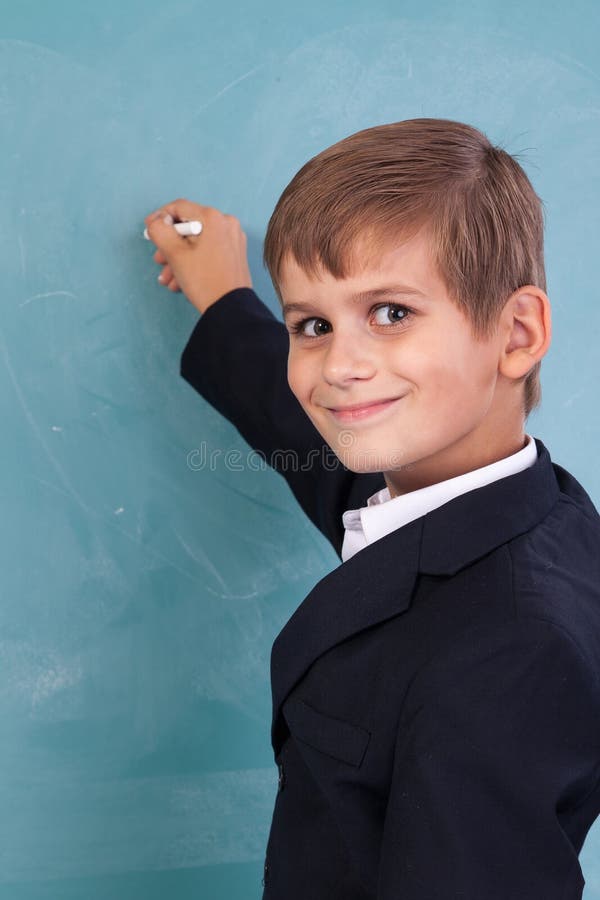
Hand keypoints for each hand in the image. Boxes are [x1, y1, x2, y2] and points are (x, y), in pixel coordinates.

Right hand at [144, 199, 252, 314]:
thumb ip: (159, 231)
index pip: (179, 207)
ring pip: (197, 243)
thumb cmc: (204, 281)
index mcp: (213, 218)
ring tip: (168, 279)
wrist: (230, 310)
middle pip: (188, 228)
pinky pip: (208, 252)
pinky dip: (193, 263)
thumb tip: (156, 221)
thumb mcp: (174, 254)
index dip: (160, 218)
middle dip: (170, 246)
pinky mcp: (235, 255)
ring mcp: (233, 239)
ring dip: (179, 259)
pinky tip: (181, 282)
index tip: (149, 232)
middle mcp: (226, 224)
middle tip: (159, 261)